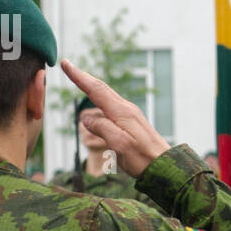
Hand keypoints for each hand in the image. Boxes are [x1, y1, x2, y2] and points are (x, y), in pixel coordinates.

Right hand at [61, 60, 170, 177]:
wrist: (164, 165)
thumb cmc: (142, 158)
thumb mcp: (119, 144)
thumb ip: (102, 128)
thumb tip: (86, 117)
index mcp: (121, 112)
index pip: (96, 89)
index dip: (79, 77)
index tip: (66, 64)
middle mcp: (126, 109)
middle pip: (101, 88)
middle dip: (83, 77)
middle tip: (67, 65)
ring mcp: (130, 114)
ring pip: (107, 96)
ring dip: (91, 86)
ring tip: (78, 79)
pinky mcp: (132, 122)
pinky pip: (111, 105)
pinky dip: (100, 98)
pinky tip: (97, 100)